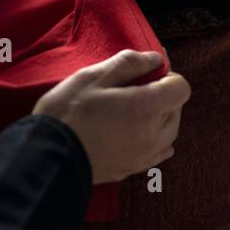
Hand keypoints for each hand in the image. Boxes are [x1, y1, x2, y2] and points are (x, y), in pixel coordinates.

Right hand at [33, 50, 189, 182]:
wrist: (48, 157)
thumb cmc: (68, 112)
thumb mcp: (94, 76)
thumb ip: (129, 63)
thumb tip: (156, 59)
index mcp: (146, 107)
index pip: (181, 89)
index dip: (168, 77)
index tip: (147, 75)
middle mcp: (153, 134)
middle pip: (177, 110)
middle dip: (163, 96)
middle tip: (134, 90)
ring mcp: (143, 156)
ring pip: (170, 134)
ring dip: (161, 119)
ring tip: (134, 112)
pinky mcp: (130, 170)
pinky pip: (157, 153)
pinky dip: (155, 141)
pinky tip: (139, 135)